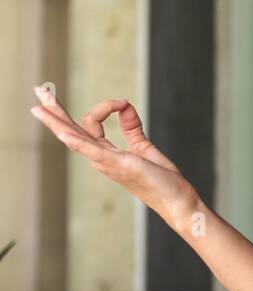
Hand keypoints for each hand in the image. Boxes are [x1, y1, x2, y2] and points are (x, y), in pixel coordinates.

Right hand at [29, 86, 197, 229]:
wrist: (176, 200)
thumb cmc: (161, 178)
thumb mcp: (143, 146)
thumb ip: (131, 127)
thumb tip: (124, 105)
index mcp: (105, 153)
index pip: (88, 124)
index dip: (105, 106)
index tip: (122, 102)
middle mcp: (100, 158)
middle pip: (70, 130)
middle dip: (54, 110)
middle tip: (38, 90)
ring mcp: (106, 162)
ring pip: (74, 137)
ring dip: (56, 121)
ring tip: (37, 106)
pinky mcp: (118, 165)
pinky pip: (93, 151)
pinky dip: (78, 141)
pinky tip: (63, 133)